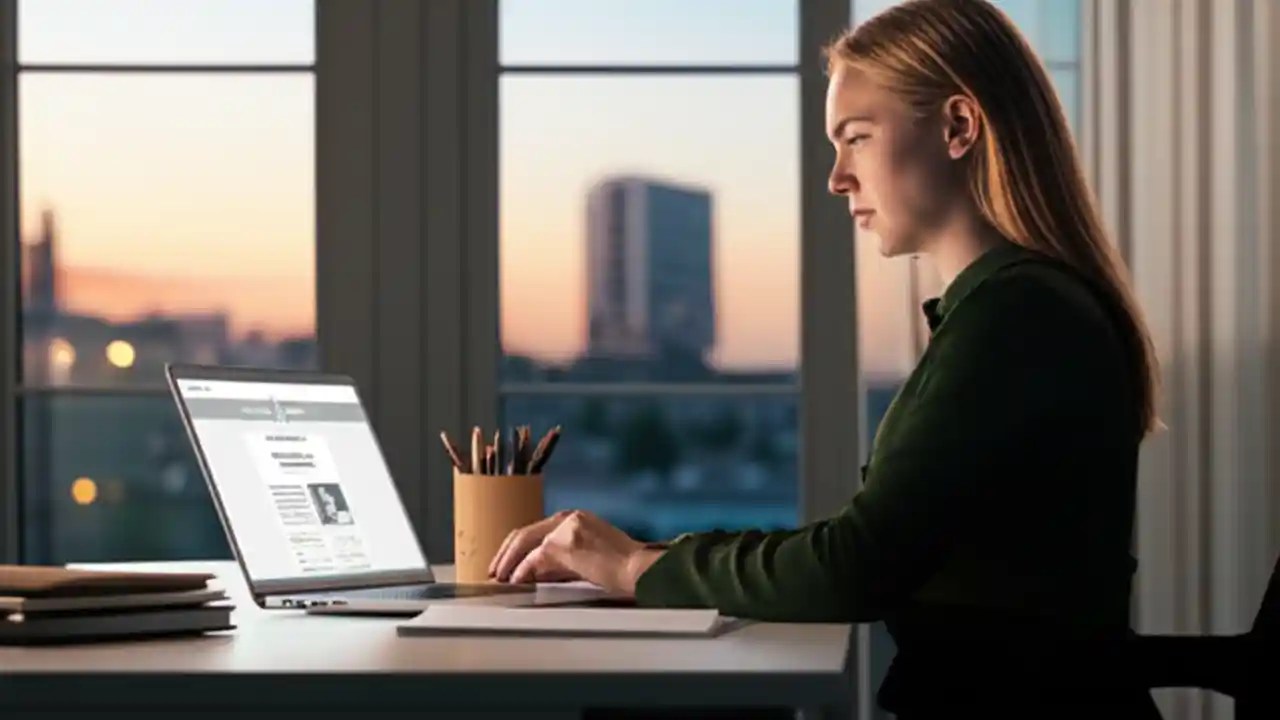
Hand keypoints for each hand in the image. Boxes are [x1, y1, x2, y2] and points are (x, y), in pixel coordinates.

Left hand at [491, 509, 663, 595]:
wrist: (637, 568)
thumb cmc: (621, 568)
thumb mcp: (587, 556)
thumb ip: (561, 559)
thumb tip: (534, 571)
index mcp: (574, 518)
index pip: (536, 530)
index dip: (517, 547)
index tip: (507, 562)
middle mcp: (567, 518)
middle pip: (524, 532)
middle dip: (506, 552)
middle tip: (495, 570)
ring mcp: (564, 529)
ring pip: (524, 543)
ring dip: (508, 561)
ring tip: (499, 576)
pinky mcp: (562, 545)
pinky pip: (532, 560)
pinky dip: (520, 571)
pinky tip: (515, 581)